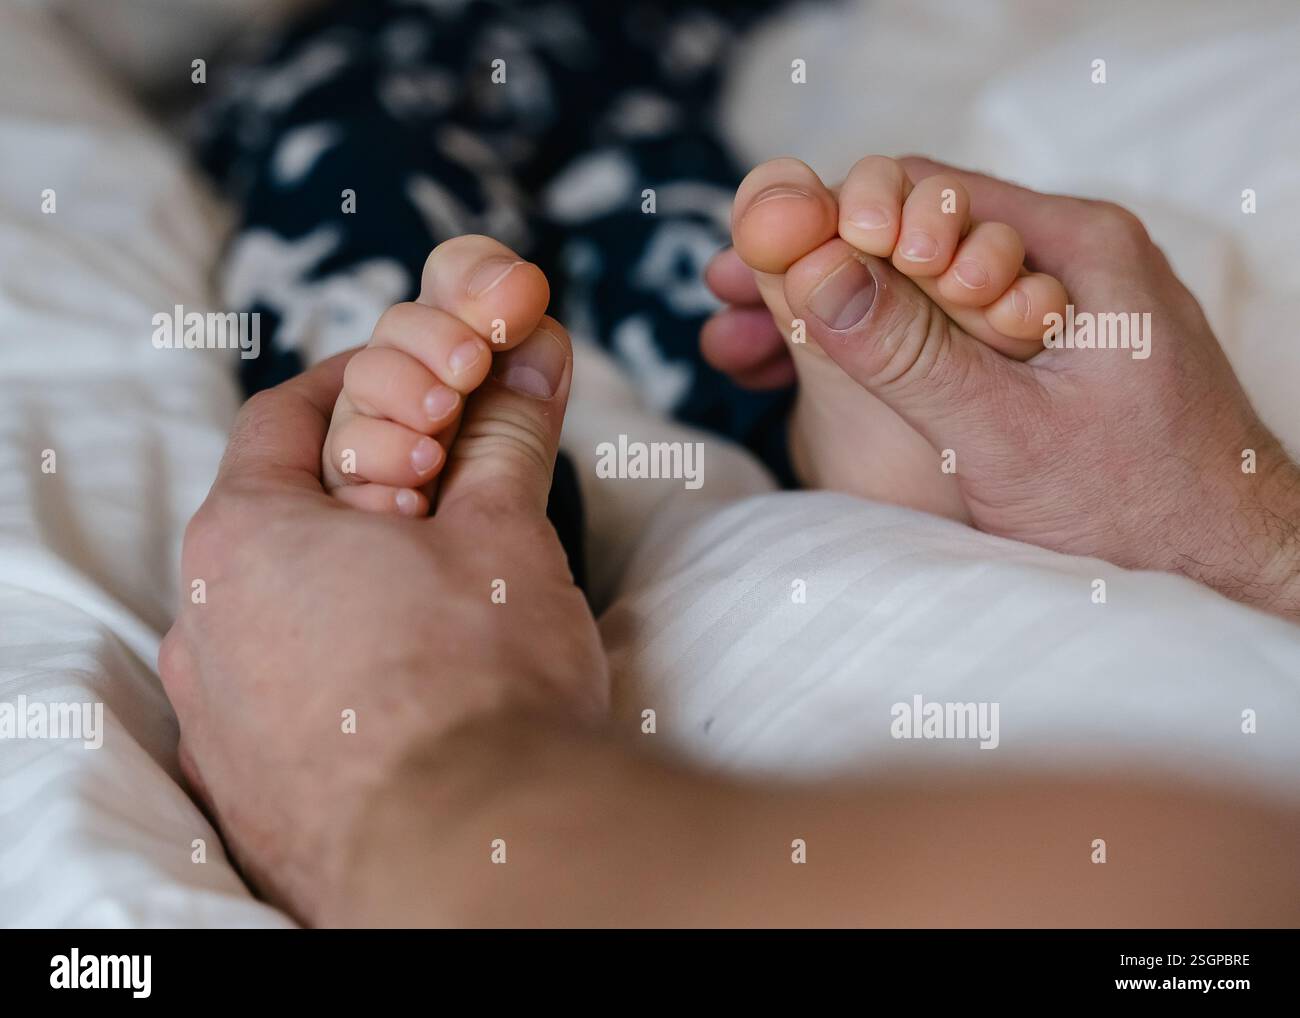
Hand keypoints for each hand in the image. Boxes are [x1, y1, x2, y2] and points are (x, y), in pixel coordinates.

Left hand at [158, 330, 606, 921]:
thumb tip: (530, 364)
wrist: (471, 852)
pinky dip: (327, 680)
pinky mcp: (243, 798)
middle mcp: (201, 628)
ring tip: (426, 605)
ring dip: (334, 596)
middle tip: (436, 500)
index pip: (282, 418)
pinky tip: (398, 695)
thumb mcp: (505, 533)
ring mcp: (214, 724)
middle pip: (272, 523)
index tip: (409, 389)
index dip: (354, 386)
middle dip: (352, 499)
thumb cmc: (480, 680)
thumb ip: (506, 437)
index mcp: (246, 538)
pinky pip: (274, 708)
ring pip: (270, 622)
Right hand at [706, 157, 1299, 616]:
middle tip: (729, 299)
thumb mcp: (1008, 436)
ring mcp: (1051, 310)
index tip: (760, 263)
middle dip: (812, 269)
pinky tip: (805, 379)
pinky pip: (938, 333)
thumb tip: (813, 274)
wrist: (1229, 573)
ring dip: (830, 313)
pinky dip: (871, 350)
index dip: (829, 220)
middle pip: (910, 235)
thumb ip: (911, 355)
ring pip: (915, 287)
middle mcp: (1066, 260)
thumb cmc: (1148, 511)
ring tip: (741, 345)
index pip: (923, 189)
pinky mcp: (1037, 359)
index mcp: (1077, 244)